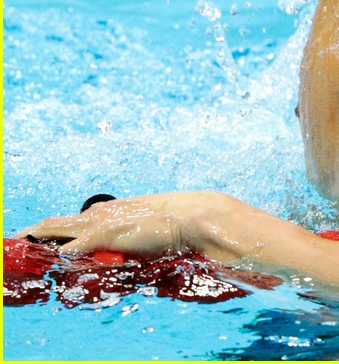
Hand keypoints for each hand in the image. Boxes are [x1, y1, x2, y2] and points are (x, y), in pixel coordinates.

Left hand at [18, 192, 202, 257]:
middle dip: (36, 231)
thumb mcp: (143, 233)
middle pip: (57, 222)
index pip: (73, 220)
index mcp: (107, 212)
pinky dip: (57, 254)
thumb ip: (126, 244)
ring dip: (38, 237)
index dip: (53, 228)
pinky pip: (71, 247)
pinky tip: (48, 260)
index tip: (39, 234)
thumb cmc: (169, 226)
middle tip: (18, 237)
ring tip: (20, 240)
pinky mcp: (103, 236)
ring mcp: (99, 224)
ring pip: (56, 228)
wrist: (186, 216)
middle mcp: (99, 214)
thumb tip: (120, 257)